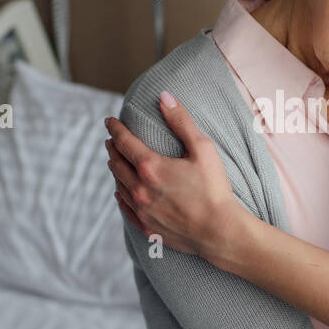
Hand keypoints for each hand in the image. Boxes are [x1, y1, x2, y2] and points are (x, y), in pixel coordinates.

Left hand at [104, 92, 246, 261]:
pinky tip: (120, 193)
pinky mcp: (147, 227)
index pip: (125, 142)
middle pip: (117, 164)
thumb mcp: (203, 149)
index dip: (115, 129)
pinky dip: (120, 196)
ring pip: (119, 186)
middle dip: (112, 149)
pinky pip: (125, 209)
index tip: (109, 121)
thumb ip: (181, 121)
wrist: (219, 231)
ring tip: (114, 162)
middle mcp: (140, 189)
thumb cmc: (214, 189)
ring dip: (115, 171)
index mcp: (151, 167)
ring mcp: (141, 210)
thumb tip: (164, 97)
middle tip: (110, 141)